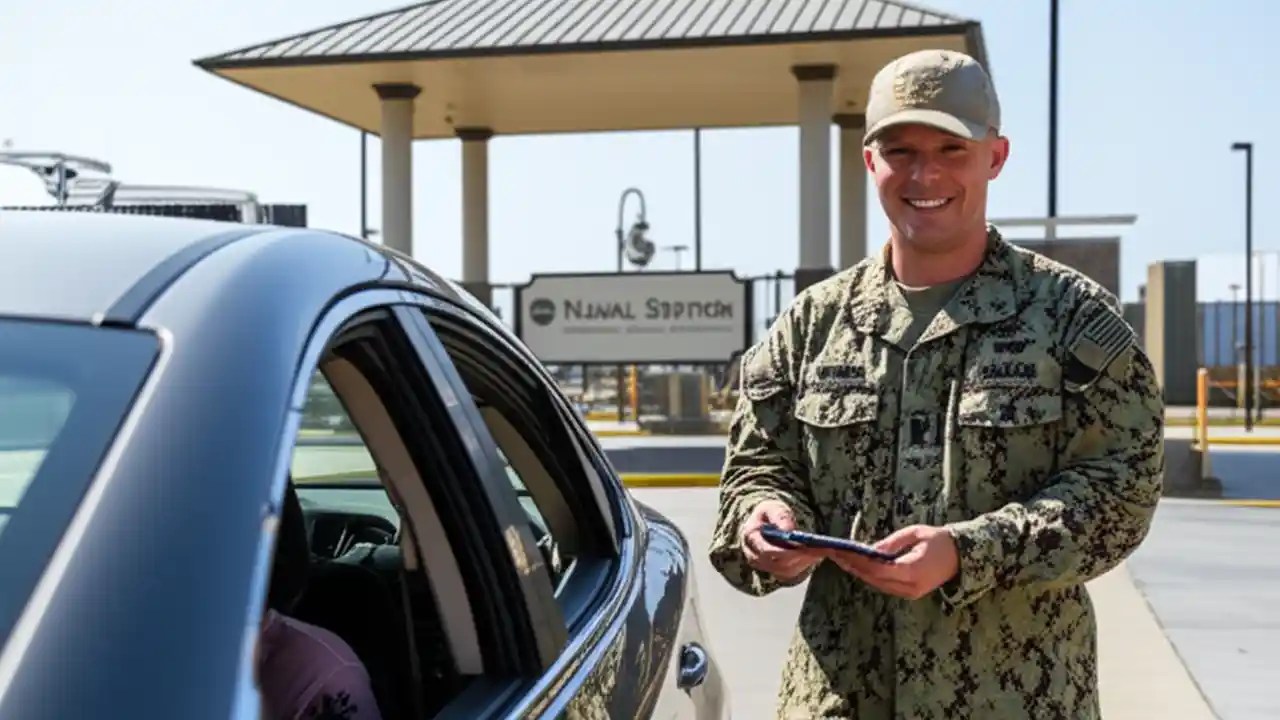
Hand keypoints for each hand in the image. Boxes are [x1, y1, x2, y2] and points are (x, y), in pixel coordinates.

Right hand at [740, 500, 822, 582]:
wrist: (766, 522)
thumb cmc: (770, 514)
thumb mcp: (773, 507)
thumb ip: (780, 516)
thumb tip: (789, 531)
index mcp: (751, 537)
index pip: (766, 551)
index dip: (786, 551)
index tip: (805, 546)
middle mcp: (754, 555)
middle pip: (778, 564)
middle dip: (800, 558)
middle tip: (820, 550)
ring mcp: (764, 566)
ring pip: (785, 572)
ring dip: (804, 563)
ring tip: (820, 552)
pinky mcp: (774, 571)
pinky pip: (790, 575)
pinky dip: (804, 566)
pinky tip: (814, 556)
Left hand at [824, 525, 958, 599]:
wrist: (962, 557)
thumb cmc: (940, 540)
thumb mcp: (915, 534)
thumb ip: (891, 544)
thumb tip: (869, 550)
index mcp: (913, 570)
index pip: (878, 569)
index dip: (858, 561)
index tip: (842, 551)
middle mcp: (910, 586)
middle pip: (874, 578)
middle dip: (854, 566)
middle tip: (835, 553)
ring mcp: (911, 592)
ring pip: (878, 584)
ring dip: (859, 572)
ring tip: (841, 559)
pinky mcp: (910, 593)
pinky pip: (885, 586)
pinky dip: (870, 576)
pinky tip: (858, 567)